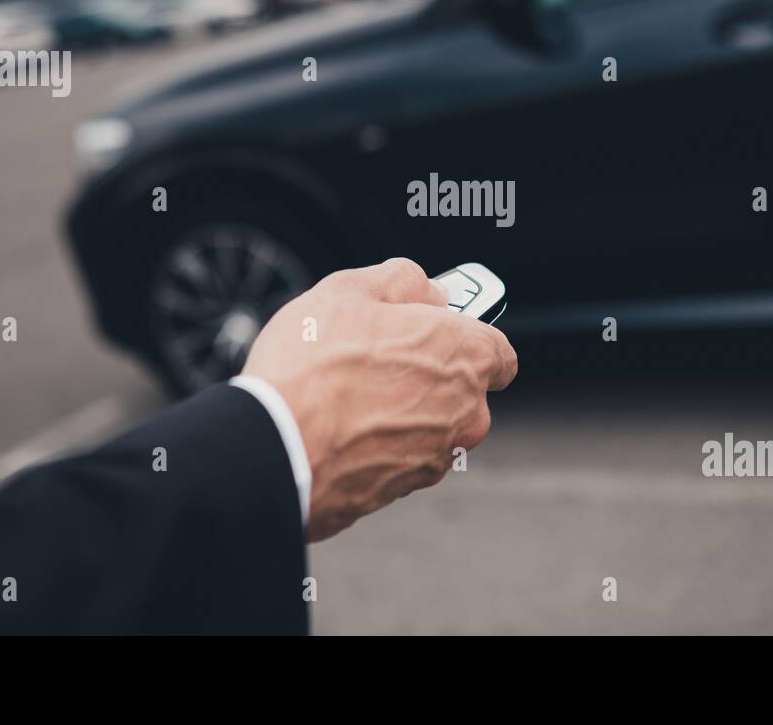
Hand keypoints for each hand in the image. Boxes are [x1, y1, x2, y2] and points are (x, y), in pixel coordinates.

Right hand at [241, 258, 517, 540]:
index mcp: (466, 356)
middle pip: (463, 390)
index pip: (499, 352)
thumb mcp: (351, 290)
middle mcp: (466, 411)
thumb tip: (429, 292)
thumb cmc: (312, 366)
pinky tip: (340, 429)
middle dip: (428, 374)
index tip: (435, 330)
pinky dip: (380, 445)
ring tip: (347, 395)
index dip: (466, 337)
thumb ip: (402, 282)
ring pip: (431, 426)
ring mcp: (437, 456)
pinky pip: (401, 458)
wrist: (273, 447)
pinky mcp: (403, 490)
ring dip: (402, 411)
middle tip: (375, 358)